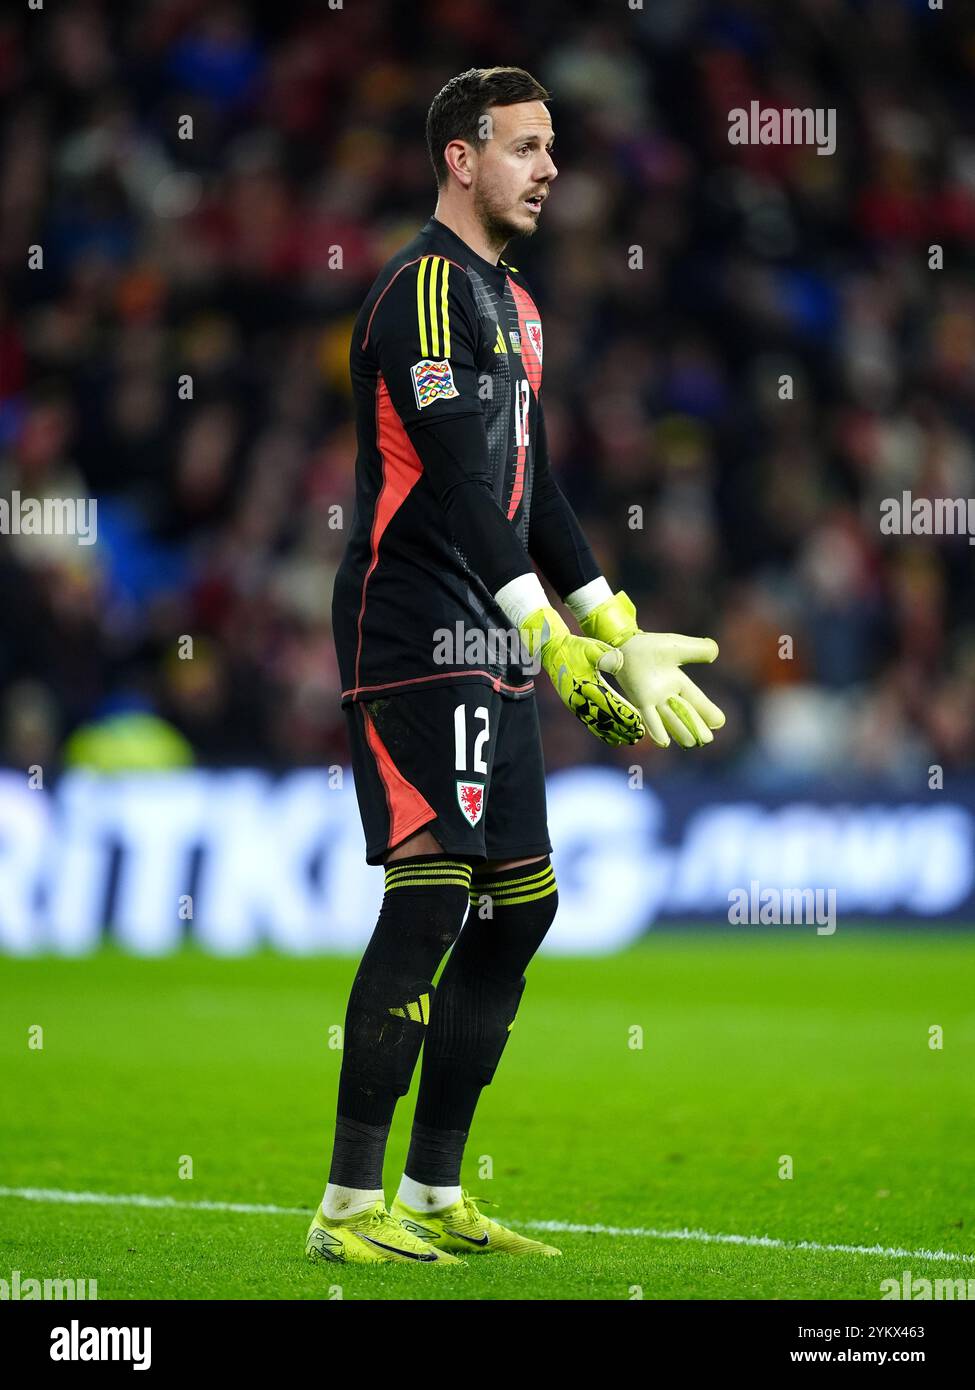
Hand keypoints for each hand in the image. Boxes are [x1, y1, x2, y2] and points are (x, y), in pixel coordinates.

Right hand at [521, 605, 645, 747]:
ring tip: (631, 740)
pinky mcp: (574, 708)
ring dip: (615, 733)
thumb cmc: (575, 648)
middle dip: (622, 727)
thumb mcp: (590, 648)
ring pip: (597, 725)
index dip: (622, 713)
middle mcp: (580, 698)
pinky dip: (602, 733)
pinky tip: (615, 739)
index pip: (608, 702)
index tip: (637, 721)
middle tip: (639, 734)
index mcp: (586, 683)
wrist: (552, 652)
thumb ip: (605, 655)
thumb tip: (619, 659)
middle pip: (604, 718)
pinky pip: (589, 724)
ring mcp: (576, 705)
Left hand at [581, 592, 724, 748]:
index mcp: (678, 682)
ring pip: (670, 719)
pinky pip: (650, 717)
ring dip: (681, 732)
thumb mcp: (679, 647)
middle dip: (696, 727)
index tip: (719, 723)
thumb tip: (715, 653)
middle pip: (685, 714)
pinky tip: (663, 743)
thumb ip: (698, 649)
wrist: (624, 644)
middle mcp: (667, 694)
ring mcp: (653, 699)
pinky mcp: (640, 700)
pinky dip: (657, 729)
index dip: (707, 710)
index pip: (696, 699)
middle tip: (707, 740)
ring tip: (691, 744)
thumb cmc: (650, 646)